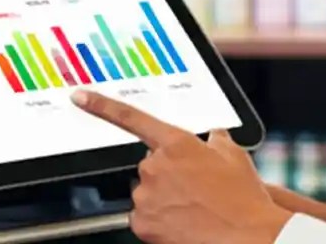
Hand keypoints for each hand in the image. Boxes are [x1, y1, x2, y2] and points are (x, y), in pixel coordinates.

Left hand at [71, 90, 291, 243]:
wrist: (245, 235)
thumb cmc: (242, 196)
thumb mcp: (234, 157)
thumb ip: (217, 140)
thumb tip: (214, 137)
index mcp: (176, 143)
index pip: (131, 118)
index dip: (101, 105)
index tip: (80, 96)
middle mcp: (155, 166)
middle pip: (149, 165)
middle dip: (166, 174)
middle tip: (193, 188)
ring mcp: (146, 196)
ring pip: (146, 193)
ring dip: (163, 198)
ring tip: (193, 208)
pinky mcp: (142, 223)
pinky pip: (143, 217)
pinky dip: (158, 220)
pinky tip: (182, 223)